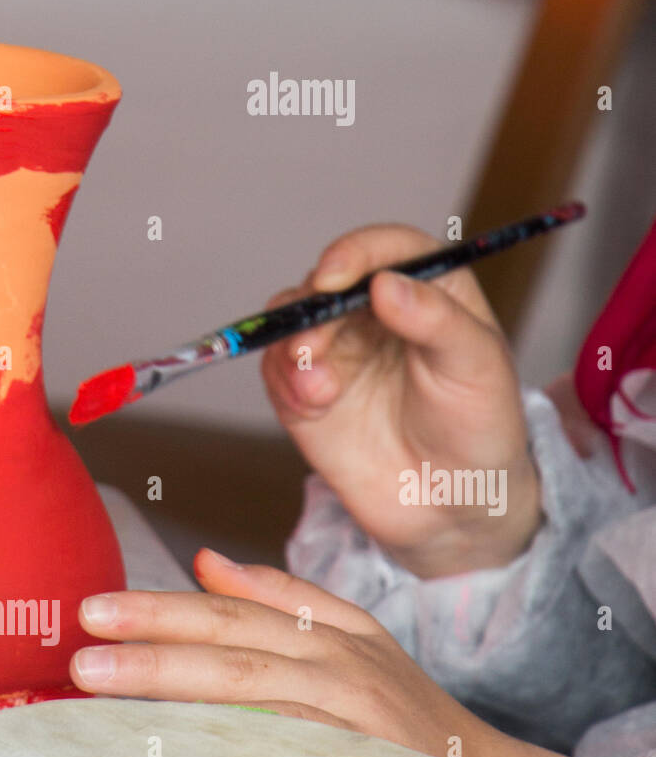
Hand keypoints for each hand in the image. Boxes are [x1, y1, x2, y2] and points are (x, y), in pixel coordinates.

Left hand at [70, 548, 494, 756]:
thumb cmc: (410, 732)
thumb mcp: (355, 651)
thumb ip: (283, 604)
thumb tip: (205, 565)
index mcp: (332, 635)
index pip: (236, 611)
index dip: (163, 607)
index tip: (93, 609)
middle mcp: (343, 666)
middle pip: (234, 639)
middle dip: (152, 632)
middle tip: (79, 635)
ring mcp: (358, 716)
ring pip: (251, 686)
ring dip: (170, 677)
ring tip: (99, 677)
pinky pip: (289, 750)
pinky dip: (231, 741)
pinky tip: (171, 746)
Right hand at [261, 224, 540, 578]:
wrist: (451, 507)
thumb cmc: (480, 429)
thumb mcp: (476, 368)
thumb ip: (435, 319)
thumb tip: (384, 282)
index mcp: (429, 291)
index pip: (387, 249)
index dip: (355, 253)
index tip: (333, 276)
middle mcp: (376, 314)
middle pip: (326, 283)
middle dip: (311, 310)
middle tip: (312, 346)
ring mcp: (339, 354)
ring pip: (292, 323)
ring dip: (293, 348)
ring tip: (318, 391)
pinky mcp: (308, 396)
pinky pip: (277, 371)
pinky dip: (283, 381)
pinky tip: (311, 405)